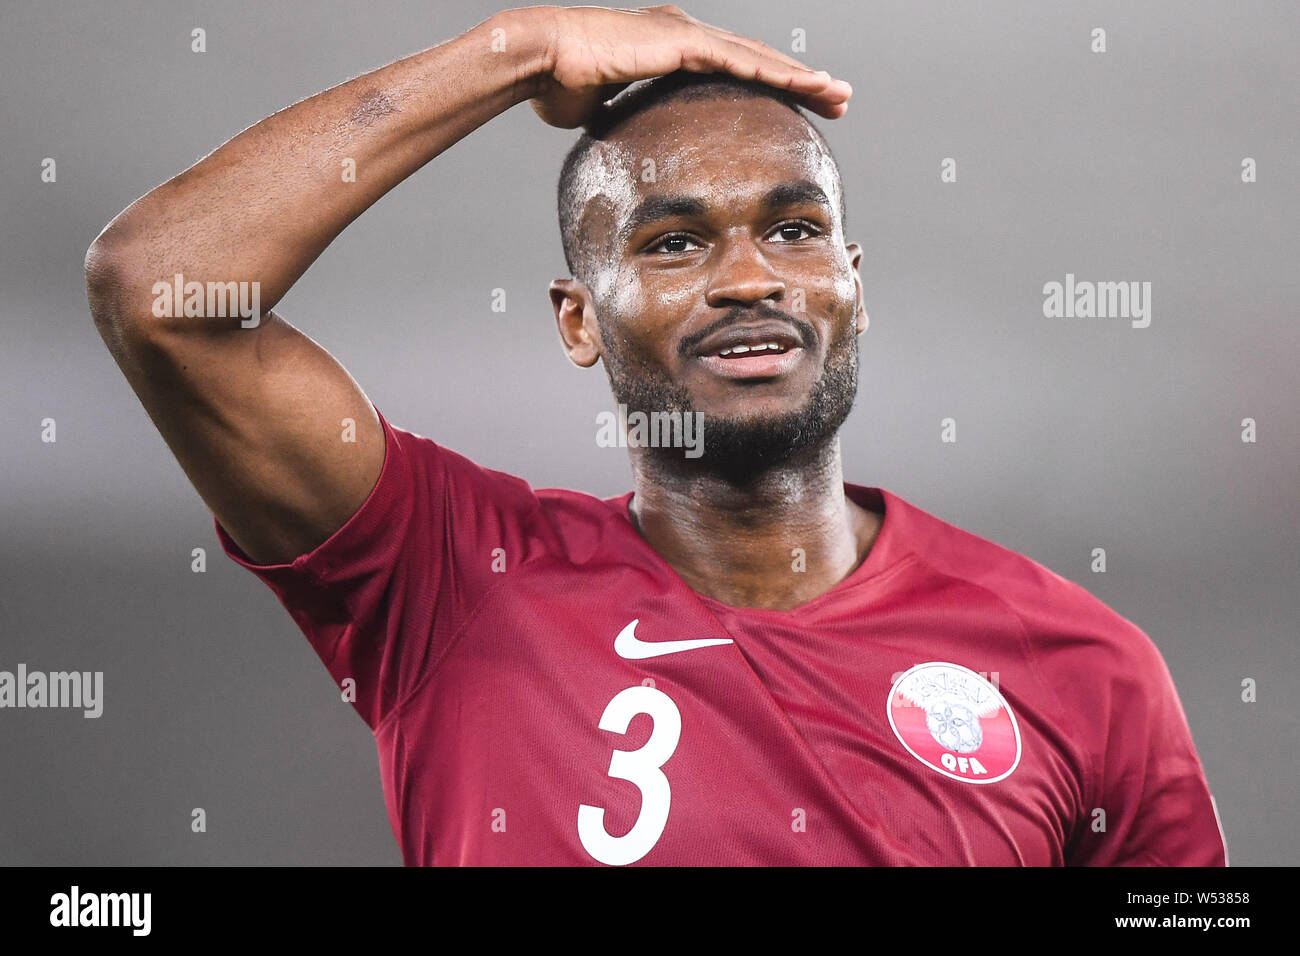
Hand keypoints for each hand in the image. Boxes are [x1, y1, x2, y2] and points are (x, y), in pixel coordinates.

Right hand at [528, 4, 851, 128]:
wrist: (539, 60)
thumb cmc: (558, 86)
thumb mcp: (603, 111)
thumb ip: (624, 122)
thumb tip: (624, 146)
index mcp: (671, 49)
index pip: (733, 70)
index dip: (769, 87)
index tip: (798, 106)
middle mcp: (686, 35)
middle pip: (757, 61)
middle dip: (801, 81)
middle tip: (837, 99)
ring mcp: (687, 35)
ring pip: (759, 59)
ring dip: (802, 78)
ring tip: (837, 95)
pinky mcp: (683, 42)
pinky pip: (741, 62)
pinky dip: (776, 75)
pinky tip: (806, 86)